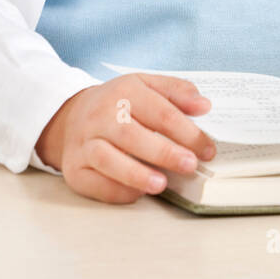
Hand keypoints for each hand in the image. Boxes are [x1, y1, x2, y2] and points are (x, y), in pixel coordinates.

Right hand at [35, 73, 216, 203]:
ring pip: (107, 159)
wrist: (72, 115)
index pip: (160, 112)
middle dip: (164, 153)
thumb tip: (203, 105)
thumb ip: (177, 91)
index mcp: (124, 91)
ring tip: (160, 184)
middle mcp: (100, 116)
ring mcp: (84, 143)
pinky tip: (137, 193)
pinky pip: (94, 182)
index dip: (187, 132)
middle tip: (189, 165)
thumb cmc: (118, 104)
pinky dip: (116, 190)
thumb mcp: (146, 86)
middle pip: (132, 136)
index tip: (206, 149)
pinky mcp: (74, 168)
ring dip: (135, 174)